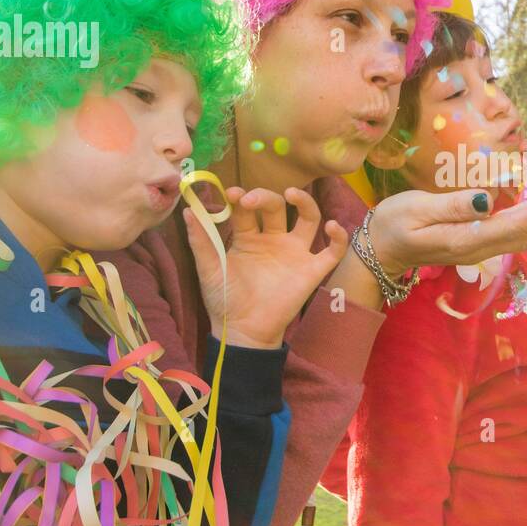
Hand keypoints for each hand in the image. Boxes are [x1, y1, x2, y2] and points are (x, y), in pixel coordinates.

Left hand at [184, 186, 347, 349]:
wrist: (243, 332)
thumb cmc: (224, 301)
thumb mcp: (209, 269)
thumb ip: (200, 241)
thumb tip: (187, 209)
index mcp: (247, 237)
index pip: (247, 209)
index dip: (241, 198)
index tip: (232, 194)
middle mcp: (273, 239)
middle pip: (276, 207)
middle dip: (265, 197)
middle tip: (251, 199)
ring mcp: (295, 253)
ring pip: (308, 218)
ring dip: (305, 202)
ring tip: (292, 194)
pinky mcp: (312, 270)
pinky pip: (333, 251)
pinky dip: (339, 237)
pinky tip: (332, 226)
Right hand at [364, 188, 526, 276]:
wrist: (378, 250)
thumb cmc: (393, 223)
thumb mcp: (417, 208)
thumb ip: (453, 205)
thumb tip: (486, 199)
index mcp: (460, 240)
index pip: (503, 229)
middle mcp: (473, 251)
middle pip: (516, 237)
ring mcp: (475, 253)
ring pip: (515, 240)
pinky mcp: (474, 248)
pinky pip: (506, 238)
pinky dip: (521, 223)